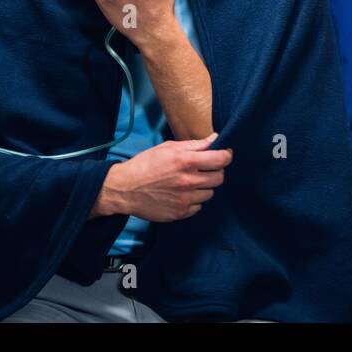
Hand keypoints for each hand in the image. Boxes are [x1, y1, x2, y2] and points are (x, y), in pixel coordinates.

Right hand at [94, 136, 233, 221]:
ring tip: (189, 182)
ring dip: (204, 187)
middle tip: (205, 169)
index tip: (224, 155)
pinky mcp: (180, 213)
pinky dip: (194, 200)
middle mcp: (188, 181)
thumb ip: (194, 145)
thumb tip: (215, 138)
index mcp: (186, 161)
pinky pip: (198, 206)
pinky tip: (182, 194)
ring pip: (210, 193)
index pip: (221, 160)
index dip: (226, 156)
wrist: (125, 189)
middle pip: (219, 178)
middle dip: (215, 171)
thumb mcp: (168, 148)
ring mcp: (185, 199)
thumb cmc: (145, 164)